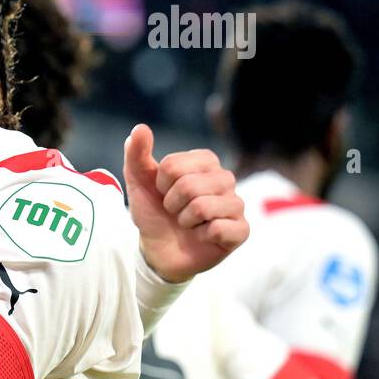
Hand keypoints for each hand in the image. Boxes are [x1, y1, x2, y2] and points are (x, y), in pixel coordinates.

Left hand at [123, 124, 248, 282]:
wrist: (158, 250)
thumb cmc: (154, 212)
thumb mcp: (139, 183)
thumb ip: (137, 154)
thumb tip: (140, 128)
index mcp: (205, 161)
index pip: (173, 166)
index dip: (161, 184)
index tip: (163, 192)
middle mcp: (225, 179)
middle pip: (188, 185)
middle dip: (171, 203)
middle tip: (175, 211)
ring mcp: (236, 205)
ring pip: (202, 206)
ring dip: (184, 220)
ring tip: (188, 223)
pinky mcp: (241, 231)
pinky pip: (219, 228)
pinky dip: (201, 235)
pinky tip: (202, 236)